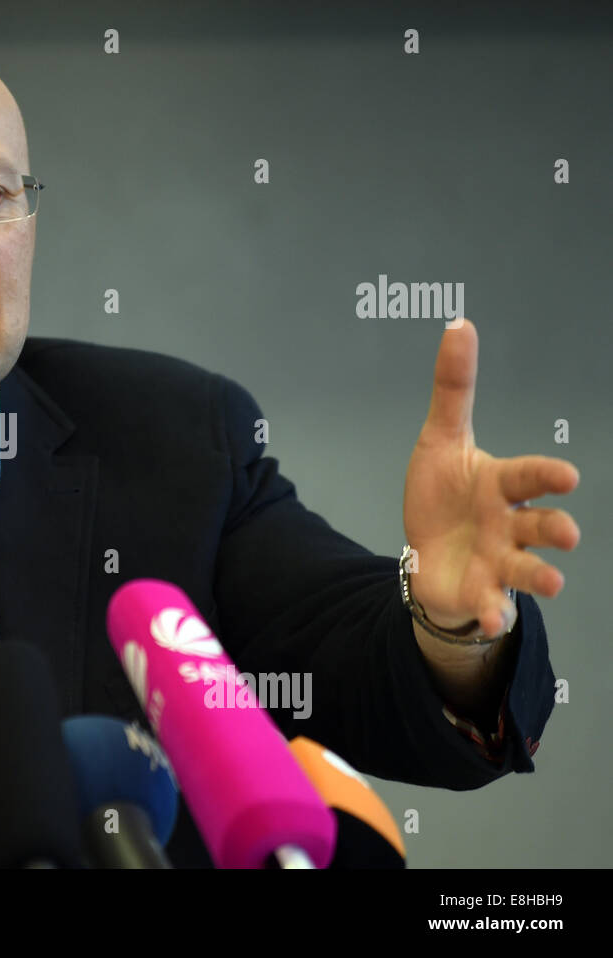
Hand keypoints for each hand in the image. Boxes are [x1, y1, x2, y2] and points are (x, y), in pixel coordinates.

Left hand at [402, 319, 579, 638]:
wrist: (428, 553)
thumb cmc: (444, 494)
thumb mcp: (441, 440)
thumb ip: (454, 388)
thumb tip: (459, 323)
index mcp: (501, 485)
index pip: (528, 477)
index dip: (546, 477)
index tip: (566, 477)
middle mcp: (511, 525)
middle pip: (541, 525)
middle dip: (556, 528)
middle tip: (567, 533)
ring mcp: (499, 562)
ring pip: (528, 569)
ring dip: (542, 576)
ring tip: (551, 581)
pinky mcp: (481, 593)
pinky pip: (494, 606)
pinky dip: (496, 615)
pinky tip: (495, 621)